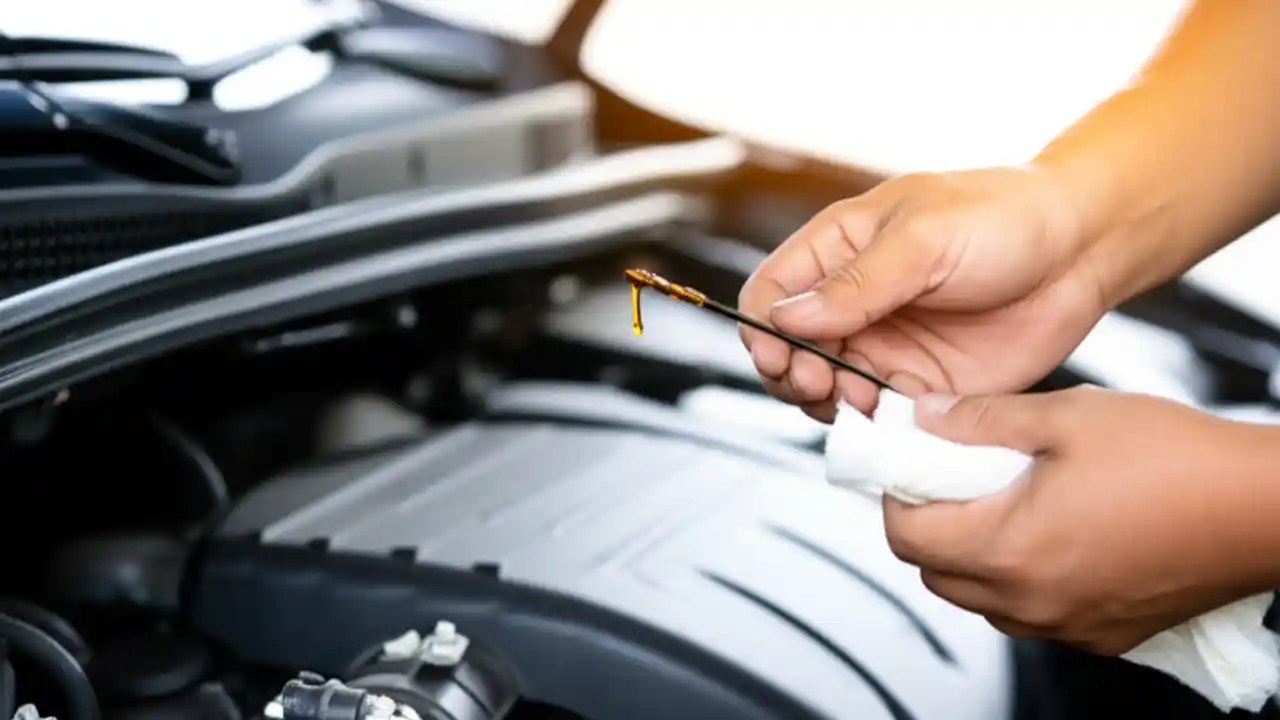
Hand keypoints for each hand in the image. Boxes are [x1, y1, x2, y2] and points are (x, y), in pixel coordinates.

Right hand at [738, 167, 1106, 420]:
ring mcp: (882, 345)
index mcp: (838, 249)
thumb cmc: (1002, 219)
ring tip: (855, 400)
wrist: (1082, 249)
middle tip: (819, 382)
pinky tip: (886, 418)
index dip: (762, 328)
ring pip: (824, 389)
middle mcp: (851, 302)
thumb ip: (858, 283)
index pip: (770, 293)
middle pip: (787, 351)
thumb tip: (788, 320)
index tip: (780, 354)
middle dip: (791, 373)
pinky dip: (870, 426)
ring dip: (826, 402)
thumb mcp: (925, 239)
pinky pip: (876, 416)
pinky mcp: (919, 384)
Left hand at [886, 386, 1279, 654]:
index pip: (907, 536)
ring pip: (980, 599)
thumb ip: (982, 420)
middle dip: (928, 525)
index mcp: (1009, 548)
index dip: (896, 494)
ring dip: (972, 555)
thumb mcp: (1066, 417)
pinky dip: (1020, 578)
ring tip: (1005, 500)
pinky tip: (1051, 532)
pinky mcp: (1103, 634)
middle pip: (934, 574)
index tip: (909, 465)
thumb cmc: (1177, 462)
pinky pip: (1031, 613)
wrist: (1264, 508)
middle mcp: (1031, 599)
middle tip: (952, 479)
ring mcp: (1067, 623)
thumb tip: (926, 417)